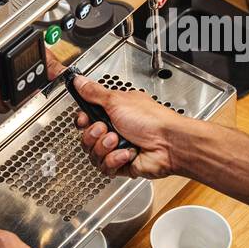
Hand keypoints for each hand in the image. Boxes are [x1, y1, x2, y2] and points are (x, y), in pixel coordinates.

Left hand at [0, 51, 65, 112]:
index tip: (15, 90)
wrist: (6, 38)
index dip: (17, 101)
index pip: (22, 104)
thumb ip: (56, 68)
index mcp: (26, 89)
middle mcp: (10, 91)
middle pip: (2, 106)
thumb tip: (67, 75)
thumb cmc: (25, 46)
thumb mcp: (44, 57)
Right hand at [72, 73, 187, 178]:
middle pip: (87, 137)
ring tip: (119, 140)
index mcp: (114, 111)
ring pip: (94, 153)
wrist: (169, 143)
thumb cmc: (150, 119)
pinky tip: (127, 153)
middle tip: (106, 128)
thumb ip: (94, 92)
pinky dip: (115, 160)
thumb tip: (79, 80)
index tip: (84, 119)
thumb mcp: (117, 100)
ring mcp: (118, 148)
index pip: (86, 118)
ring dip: (105, 147)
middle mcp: (115, 129)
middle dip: (94, 134)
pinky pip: (105, 167)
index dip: (82, 120)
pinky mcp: (122, 164)